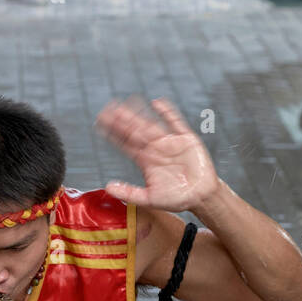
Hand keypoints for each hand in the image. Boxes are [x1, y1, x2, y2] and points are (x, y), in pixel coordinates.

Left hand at [95, 96, 218, 211]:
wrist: (201, 197)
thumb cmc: (175, 199)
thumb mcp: (149, 199)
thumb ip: (129, 193)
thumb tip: (108, 188)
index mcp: (145, 160)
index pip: (125, 143)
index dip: (113, 133)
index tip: (100, 123)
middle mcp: (155, 149)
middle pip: (135, 130)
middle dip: (122, 120)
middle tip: (109, 109)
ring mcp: (169, 142)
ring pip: (151, 124)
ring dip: (140, 114)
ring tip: (127, 102)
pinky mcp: (186, 139)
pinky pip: (175, 122)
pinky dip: (167, 113)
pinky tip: (157, 103)